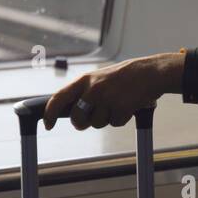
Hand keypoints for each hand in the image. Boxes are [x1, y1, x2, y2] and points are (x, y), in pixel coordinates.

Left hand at [44, 53, 180, 130]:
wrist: (150, 73)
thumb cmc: (123, 77)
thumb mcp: (99, 78)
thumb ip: (84, 92)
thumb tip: (68, 111)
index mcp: (84, 80)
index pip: (58, 98)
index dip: (50, 114)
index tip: (48, 125)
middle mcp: (93, 89)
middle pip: (77, 119)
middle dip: (83, 123)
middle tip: (94, 116)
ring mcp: (107, 99)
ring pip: (96, 124)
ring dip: (106, 119)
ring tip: (116, 103)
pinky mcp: (120, 108)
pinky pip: (114, 124)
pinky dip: (121, 119)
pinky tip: (127, 105)